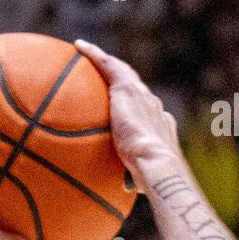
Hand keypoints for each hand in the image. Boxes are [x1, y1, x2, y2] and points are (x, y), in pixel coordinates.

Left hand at [75, 42, 179, 191]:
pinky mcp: (126, 88)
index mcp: (160, 127)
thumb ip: (131, 181)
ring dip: (105, 61)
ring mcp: (141, 95)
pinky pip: (107, 65)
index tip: (128, 112)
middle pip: (136, 89)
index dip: (138, 110)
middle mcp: (153, 106)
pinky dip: (94, 55)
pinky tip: (78, 47)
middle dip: (123, 83)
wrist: (157, 164)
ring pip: (121, 71)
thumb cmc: (150, 180)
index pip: (147, 114)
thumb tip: (122, 192)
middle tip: (107, 79)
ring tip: (86, 53)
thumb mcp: (141, 180)